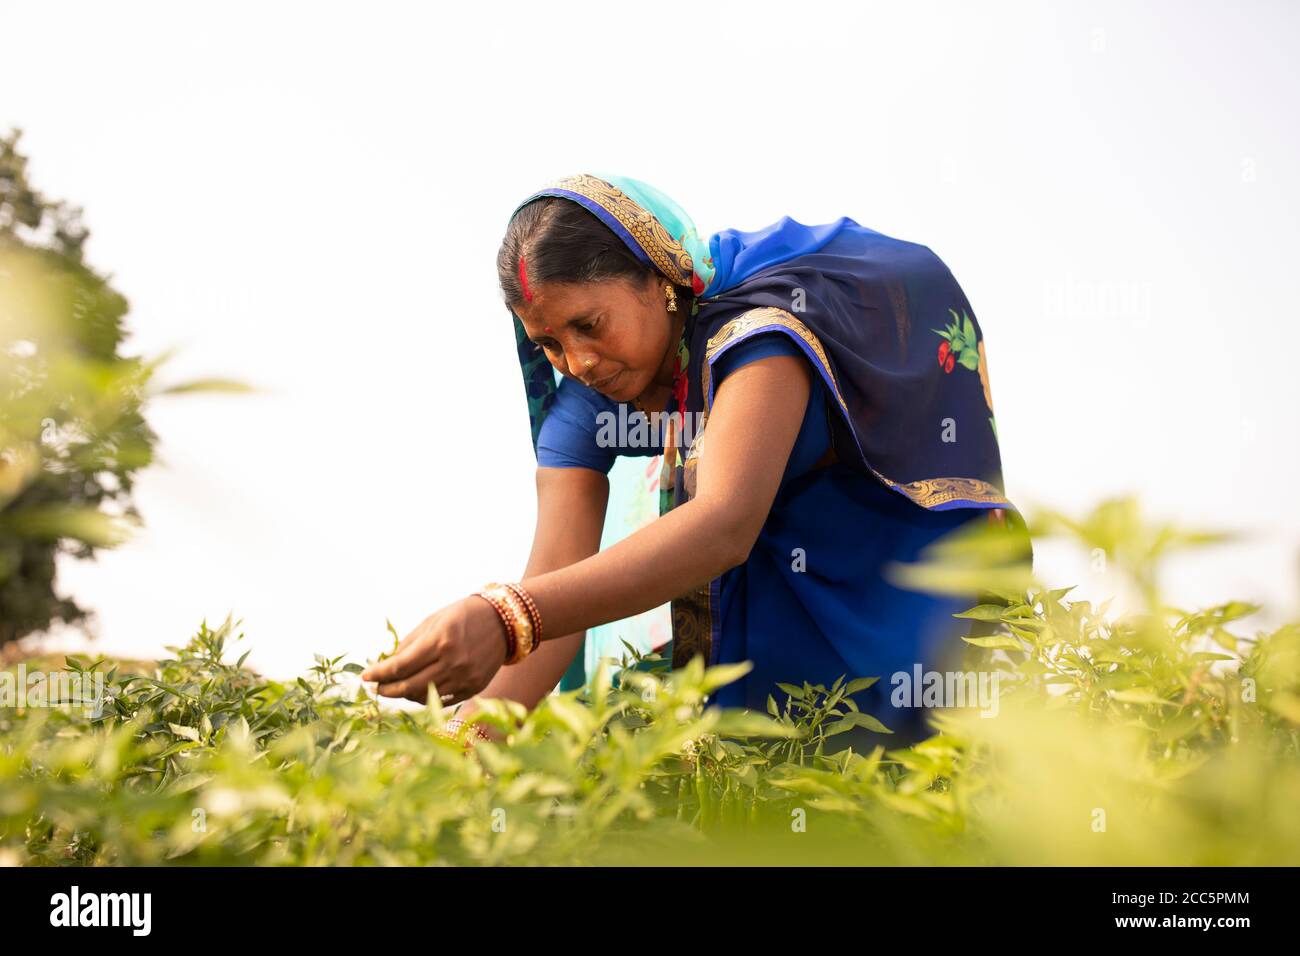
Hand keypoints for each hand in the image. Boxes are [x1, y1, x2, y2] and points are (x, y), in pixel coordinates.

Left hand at [360, 596, 508, 704]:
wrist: (504, 623)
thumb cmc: (464, 616)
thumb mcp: (434, 620)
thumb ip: (410, 644)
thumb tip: (387, 664)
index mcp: (440, 641)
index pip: (400, 666)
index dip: (379, 673)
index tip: (365, 676)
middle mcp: (453, 662)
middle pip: (408, 686)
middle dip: (387, 689)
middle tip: (375, 688)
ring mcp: (465, 678)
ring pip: (424, 696)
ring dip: (404, 695)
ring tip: (396, 688)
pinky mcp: (473, 688)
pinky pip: (442, 700)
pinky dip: (425, 698)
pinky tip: (417, 691)